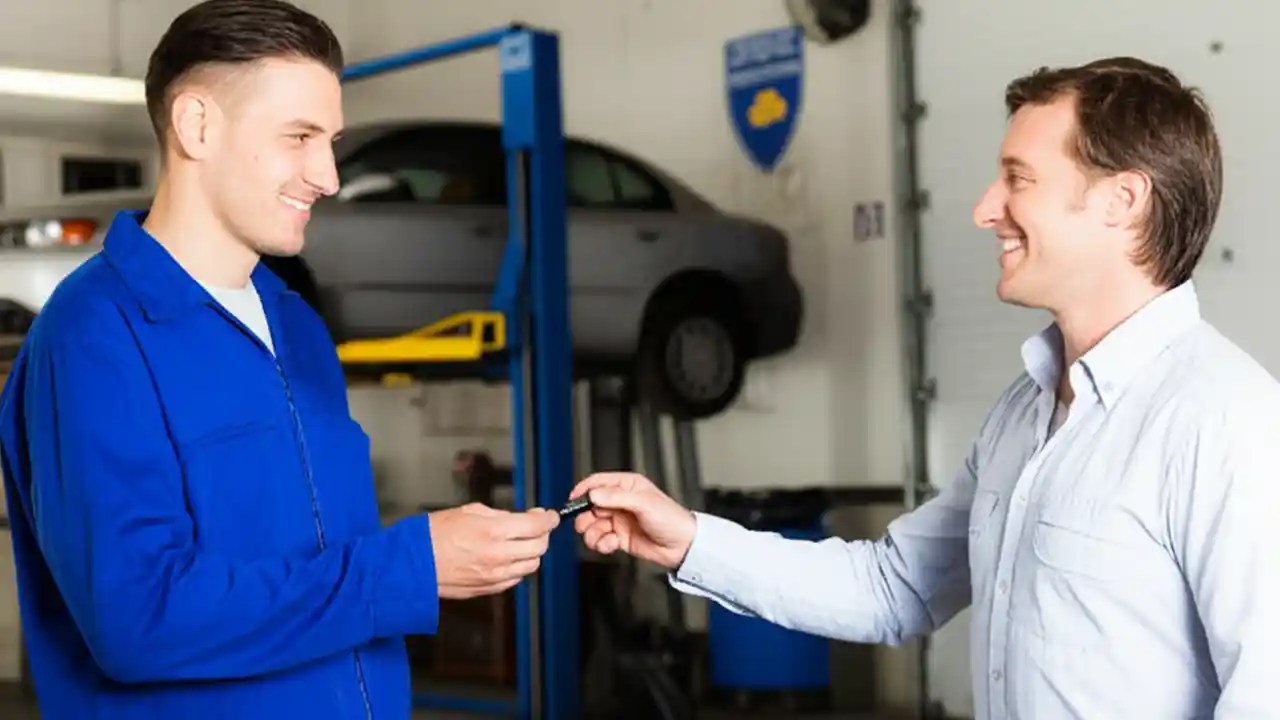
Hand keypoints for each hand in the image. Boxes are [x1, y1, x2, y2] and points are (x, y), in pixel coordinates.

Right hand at [428, 503, 559, 598]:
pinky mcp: (488, 589)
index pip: (538, 526)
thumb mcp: (468, 511)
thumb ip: (499, 515)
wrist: (412, 565)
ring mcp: (495, 576)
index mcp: (494, 532)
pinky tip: (507, 558)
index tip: (549, 515)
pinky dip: (517, 568)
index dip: (548, 518)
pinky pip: (515, 579)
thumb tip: (518, 518)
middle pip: (540, 547)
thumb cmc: (433, 535)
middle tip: (536, 526)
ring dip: (532, 552)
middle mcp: (499, 556)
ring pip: (531, 566)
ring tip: (521, 542)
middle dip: (542, 534)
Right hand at [569, 472, 695, 569]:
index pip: (598, 482)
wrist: (682, 546)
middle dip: (585, 517)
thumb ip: (617, 498)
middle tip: (585, 525)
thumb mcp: (644, 503)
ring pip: (592, 525)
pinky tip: (613, 544)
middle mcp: (620, 502)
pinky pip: (601, 539)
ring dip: (593, 534)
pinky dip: (603, 544)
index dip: (583, 489)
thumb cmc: (671, 519)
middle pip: (590, 506)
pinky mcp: (619, 537)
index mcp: (627, 486)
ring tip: (605, 538)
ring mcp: (618, 520)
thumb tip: (594, 494)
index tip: (573, 499)